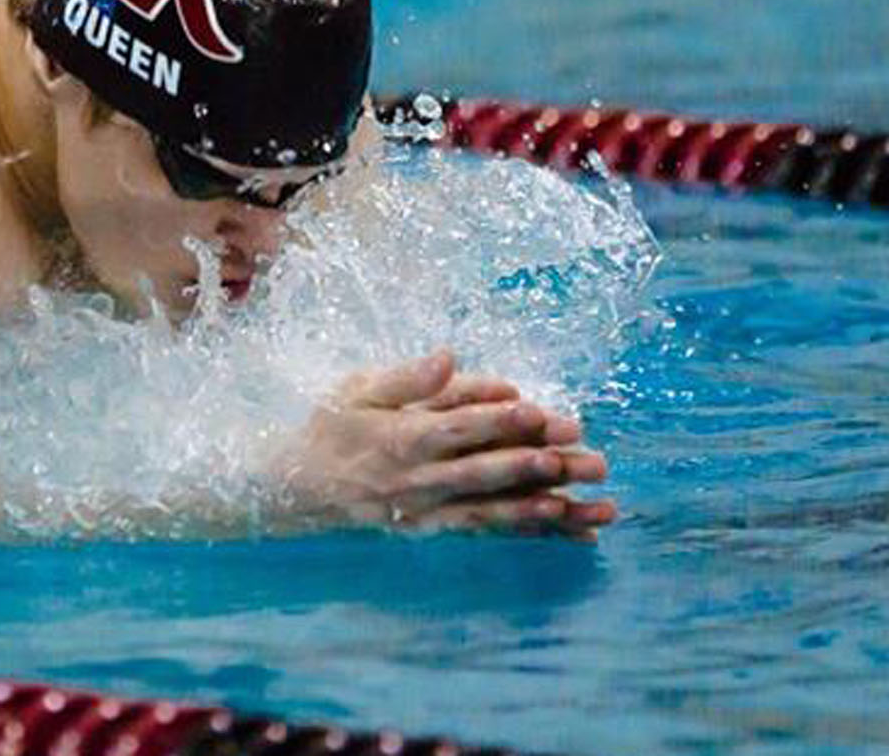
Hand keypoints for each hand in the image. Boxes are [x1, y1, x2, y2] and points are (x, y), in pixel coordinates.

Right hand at [281, 350, 616, 539]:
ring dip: (545, 509)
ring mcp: (429, 511)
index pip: (455, 426)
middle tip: (587, 460)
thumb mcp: (356, 390)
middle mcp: (417, 480)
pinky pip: (489, 531)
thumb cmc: (332, 428)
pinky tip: (573, 532)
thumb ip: (407, 378)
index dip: (496, 419)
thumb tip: (447, 356)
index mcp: (399, 438)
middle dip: (538, 466)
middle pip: (484, 473)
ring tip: (590, 509)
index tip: (536, 410)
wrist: (298, 488)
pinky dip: (532, 532)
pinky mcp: (437, 530)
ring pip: (493, 511)